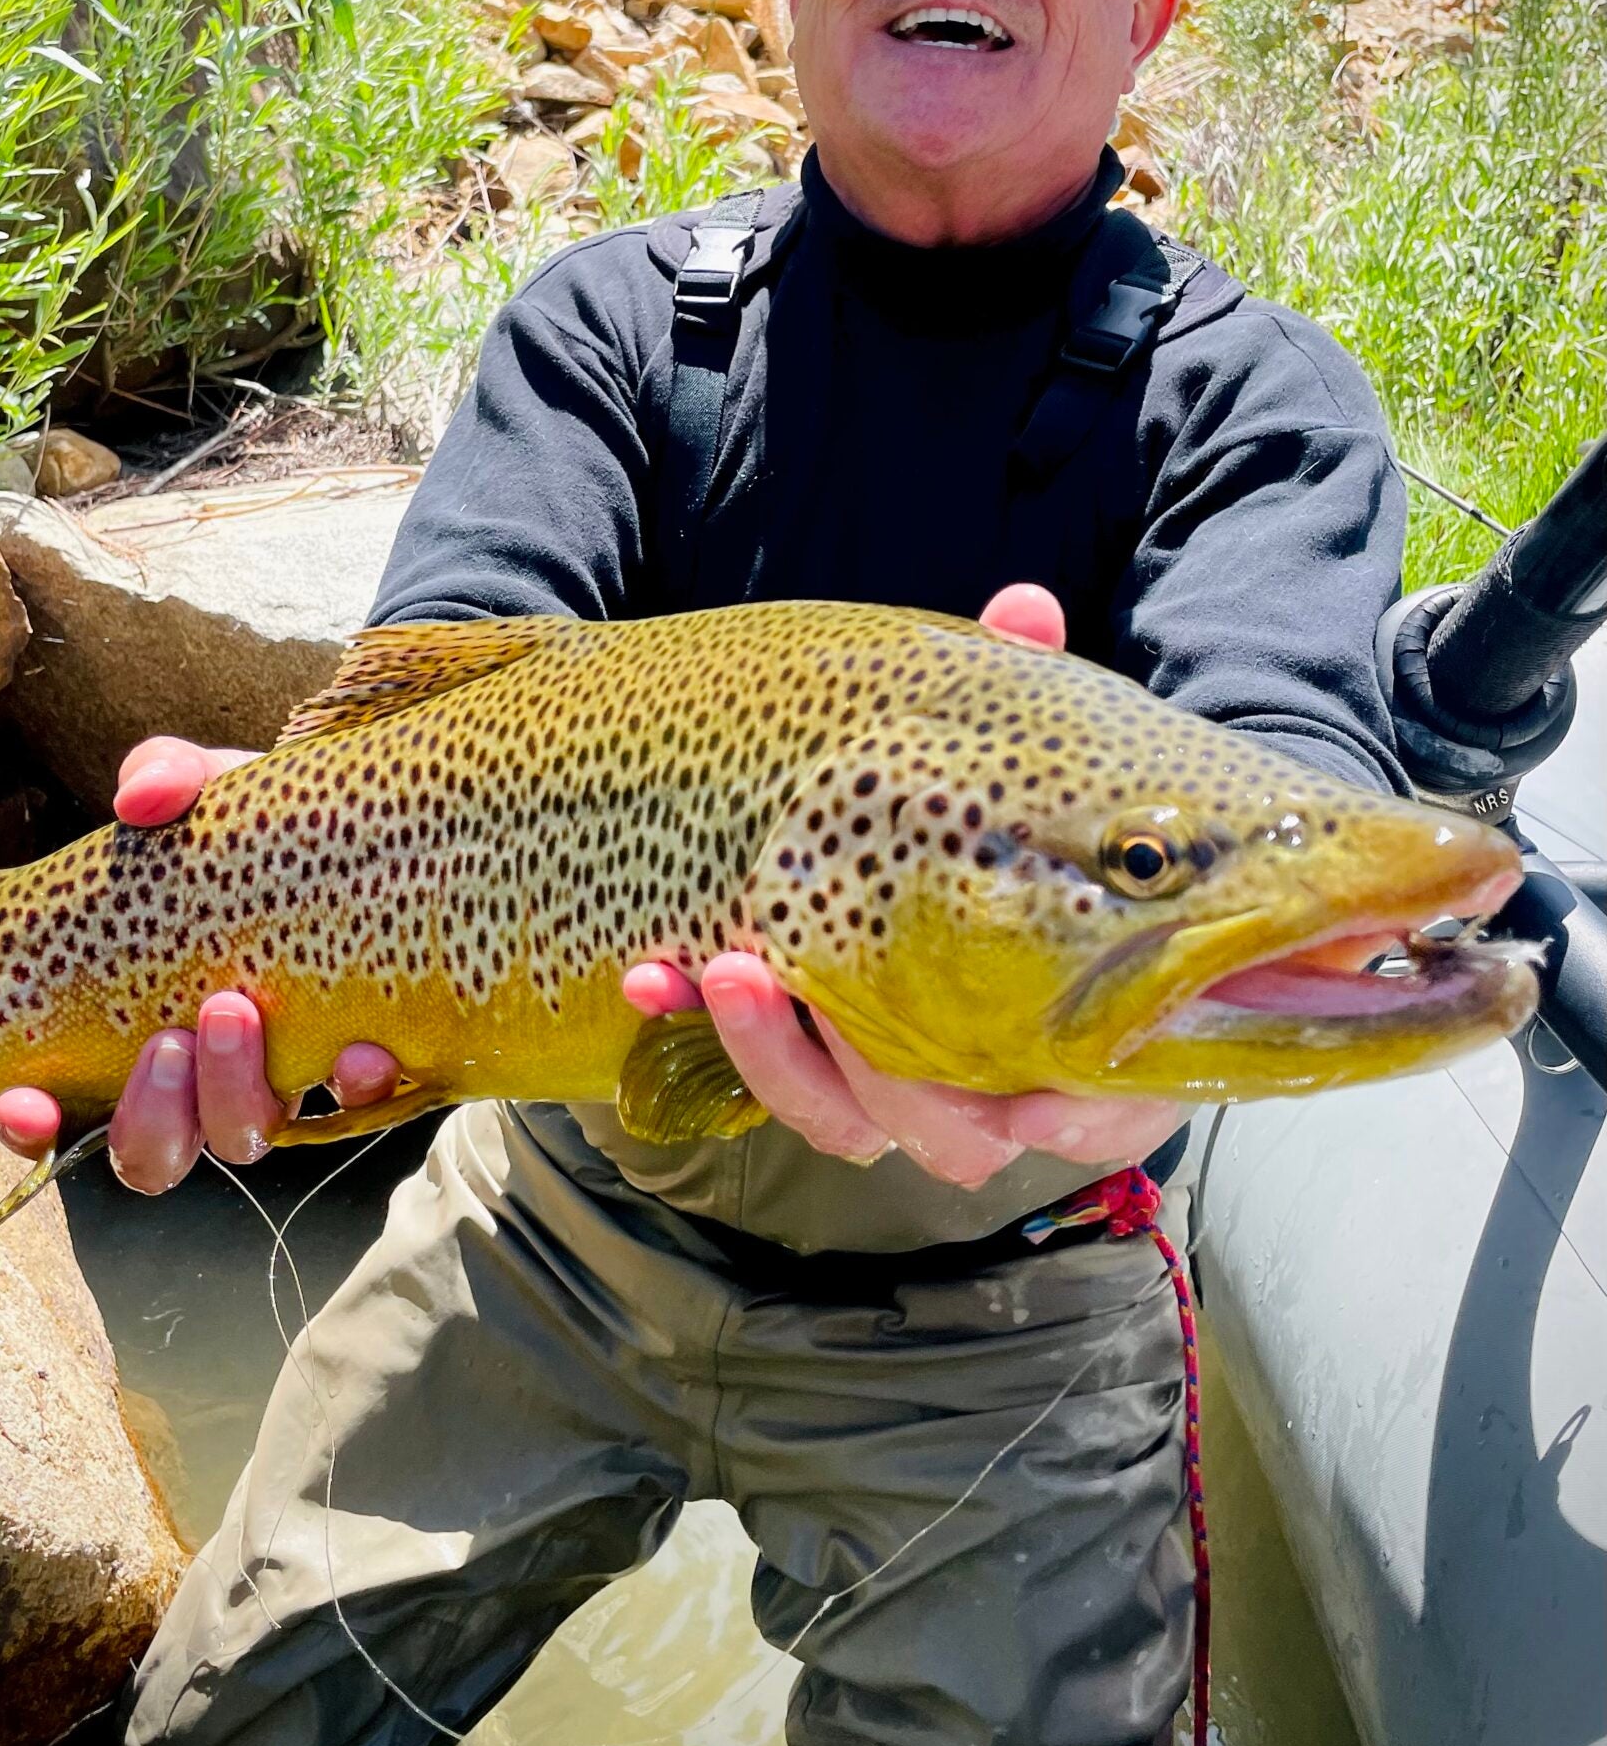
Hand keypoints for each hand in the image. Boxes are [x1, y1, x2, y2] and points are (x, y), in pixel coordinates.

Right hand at [0, 737, 396, 1192]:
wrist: (372, 835)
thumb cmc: (257, 827)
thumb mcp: (208, 794)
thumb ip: (166, 780)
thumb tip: (141, 799)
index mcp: (126, 1025)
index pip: (54, 1115)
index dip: (30, 1126)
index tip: (24, 1100)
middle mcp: (194, 1080)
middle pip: (148, 1154)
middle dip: (152, 1113)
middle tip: (167, 1040)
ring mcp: (274, 1082)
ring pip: (238, 1140)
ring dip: (231, 1095)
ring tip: (235, 1009)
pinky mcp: (352, 1071)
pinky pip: (353, 1106)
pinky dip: (354, 1081)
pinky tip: (362, 1048)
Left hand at [620, 583, 1185, 1186]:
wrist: (967, 855)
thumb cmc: (1034, 817)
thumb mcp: (1025, 753)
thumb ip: (1028, 689)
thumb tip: (1024, 609)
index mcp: (1093, 1045)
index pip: (1082, 1114)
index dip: (1059, 1113)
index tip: (1020, 1082)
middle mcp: (1000, 1093)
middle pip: (946, 1136)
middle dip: (869, 1072)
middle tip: (798, 978)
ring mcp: (904, 1090)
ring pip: (847, 1124)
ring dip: (772, 1058)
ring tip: (724, 967)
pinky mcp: (820, 1075)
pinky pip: (770, 1091)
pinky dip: (708, 1039)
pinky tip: (651, 977)